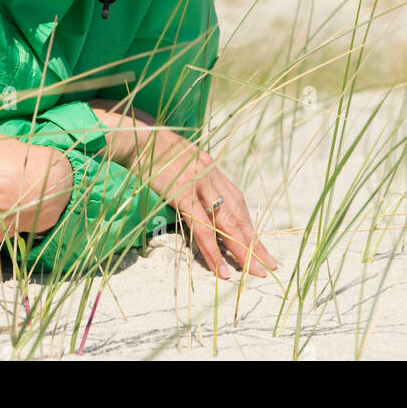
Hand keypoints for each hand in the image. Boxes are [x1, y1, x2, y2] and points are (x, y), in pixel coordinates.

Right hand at [86, 100, 277, 281]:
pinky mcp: (183, 194)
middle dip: (254, 242)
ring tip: (253, 271)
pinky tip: (221, 268)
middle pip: (238, 214)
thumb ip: (191, 175)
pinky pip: (202, 228)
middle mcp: (210, 175)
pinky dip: (213, 250)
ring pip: (227, 222)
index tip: (259, 244)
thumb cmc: (152, 149)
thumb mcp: (178, 158)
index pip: (236, 201)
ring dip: (242, 249)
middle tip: (269, 266)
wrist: (136, 135)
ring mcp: (199, 184)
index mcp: (210, 167)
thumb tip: (196, 195)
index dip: (248, 224)